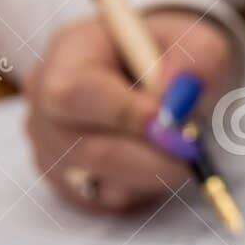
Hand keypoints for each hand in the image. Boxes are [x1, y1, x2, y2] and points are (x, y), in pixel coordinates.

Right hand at [23, 10, 233, 212]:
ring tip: (175, 147)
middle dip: (153, 158)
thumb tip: (178, 98)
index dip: (127, 116)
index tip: (176, 125)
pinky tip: (153, 161)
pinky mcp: (64, 182)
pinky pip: (106, 202)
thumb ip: (197, 61)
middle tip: (193, 150)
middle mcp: (45, 101)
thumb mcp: (199, 42)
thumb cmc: (175, 55)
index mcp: (69, 52)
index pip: (76, 93)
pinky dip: (142, 189)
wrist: (162, 77)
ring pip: (102, 182)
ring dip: (154, 174)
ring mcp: (49, 145)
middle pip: (88, 149)